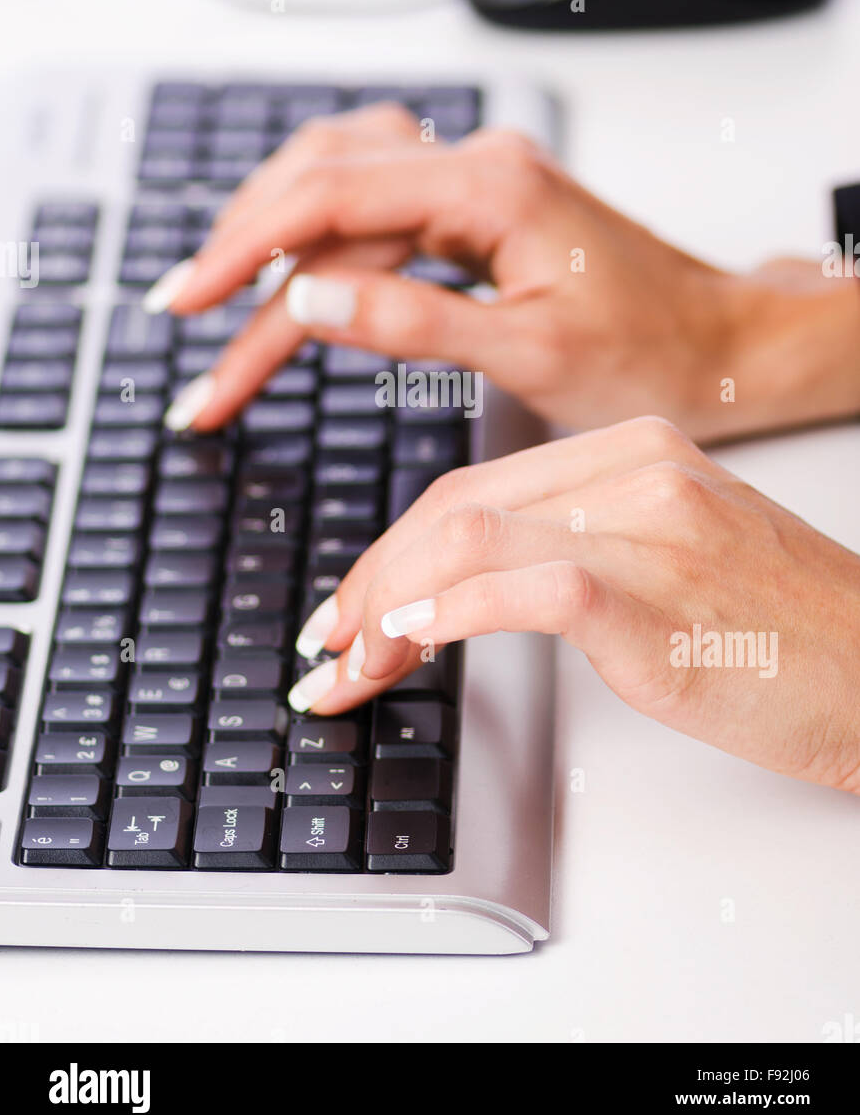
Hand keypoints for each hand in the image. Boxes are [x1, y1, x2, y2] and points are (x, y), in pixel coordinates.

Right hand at [145, 103, 859, 440]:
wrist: (718, 344)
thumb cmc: (651, 351)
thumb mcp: (531, 353)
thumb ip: (413, 322)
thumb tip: (308, 297)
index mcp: (490, 188)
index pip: (332, 196)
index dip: (246, 247)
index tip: (190, 300)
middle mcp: (475, 166)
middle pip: (323, 188)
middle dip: (243, 255)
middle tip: (185, 321)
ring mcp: (474, 182)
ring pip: (340, 186)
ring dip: (272, 235)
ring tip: (218, 294)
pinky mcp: (474, 210)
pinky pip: (374, 204)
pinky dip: (318, 235)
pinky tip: (289, 263)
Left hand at [287, 416, 859, 794]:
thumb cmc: (784, 629)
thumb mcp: (674, 555)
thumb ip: (580, 546)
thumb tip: (473, 588)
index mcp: (633, 451)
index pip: (475, 487)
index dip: (396, 546)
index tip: (357, 601)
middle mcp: (633, 470)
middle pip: (455, 507)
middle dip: (371, 579)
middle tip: (330, 641)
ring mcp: (644, 525)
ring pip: (467, 536)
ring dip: (387, 604)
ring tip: (351, 663)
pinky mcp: (651, 593)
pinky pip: (520, 585)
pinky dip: (445, 609)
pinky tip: (406, 637)